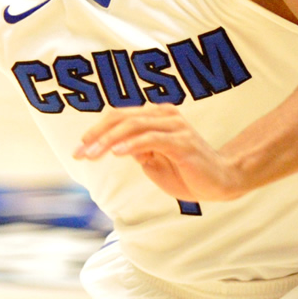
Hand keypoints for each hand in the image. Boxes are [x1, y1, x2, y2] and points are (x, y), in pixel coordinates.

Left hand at [75, 107, 247, 201]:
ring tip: (92, 155)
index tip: (77, 150)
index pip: (118, 117)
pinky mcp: (182, 142)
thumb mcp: (151, 160)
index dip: (95, 131)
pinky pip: (152, 139)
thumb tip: (112, 145)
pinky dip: (131, 144)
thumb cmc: (184, 171)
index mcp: (155, 117)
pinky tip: (117, 153)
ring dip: (108, 141)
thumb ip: (134, 149)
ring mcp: (175, 127)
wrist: (220, 182)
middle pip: (121, 117)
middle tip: (79, 154)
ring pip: (134, 125)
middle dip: (96, 135)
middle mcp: (165, 116)